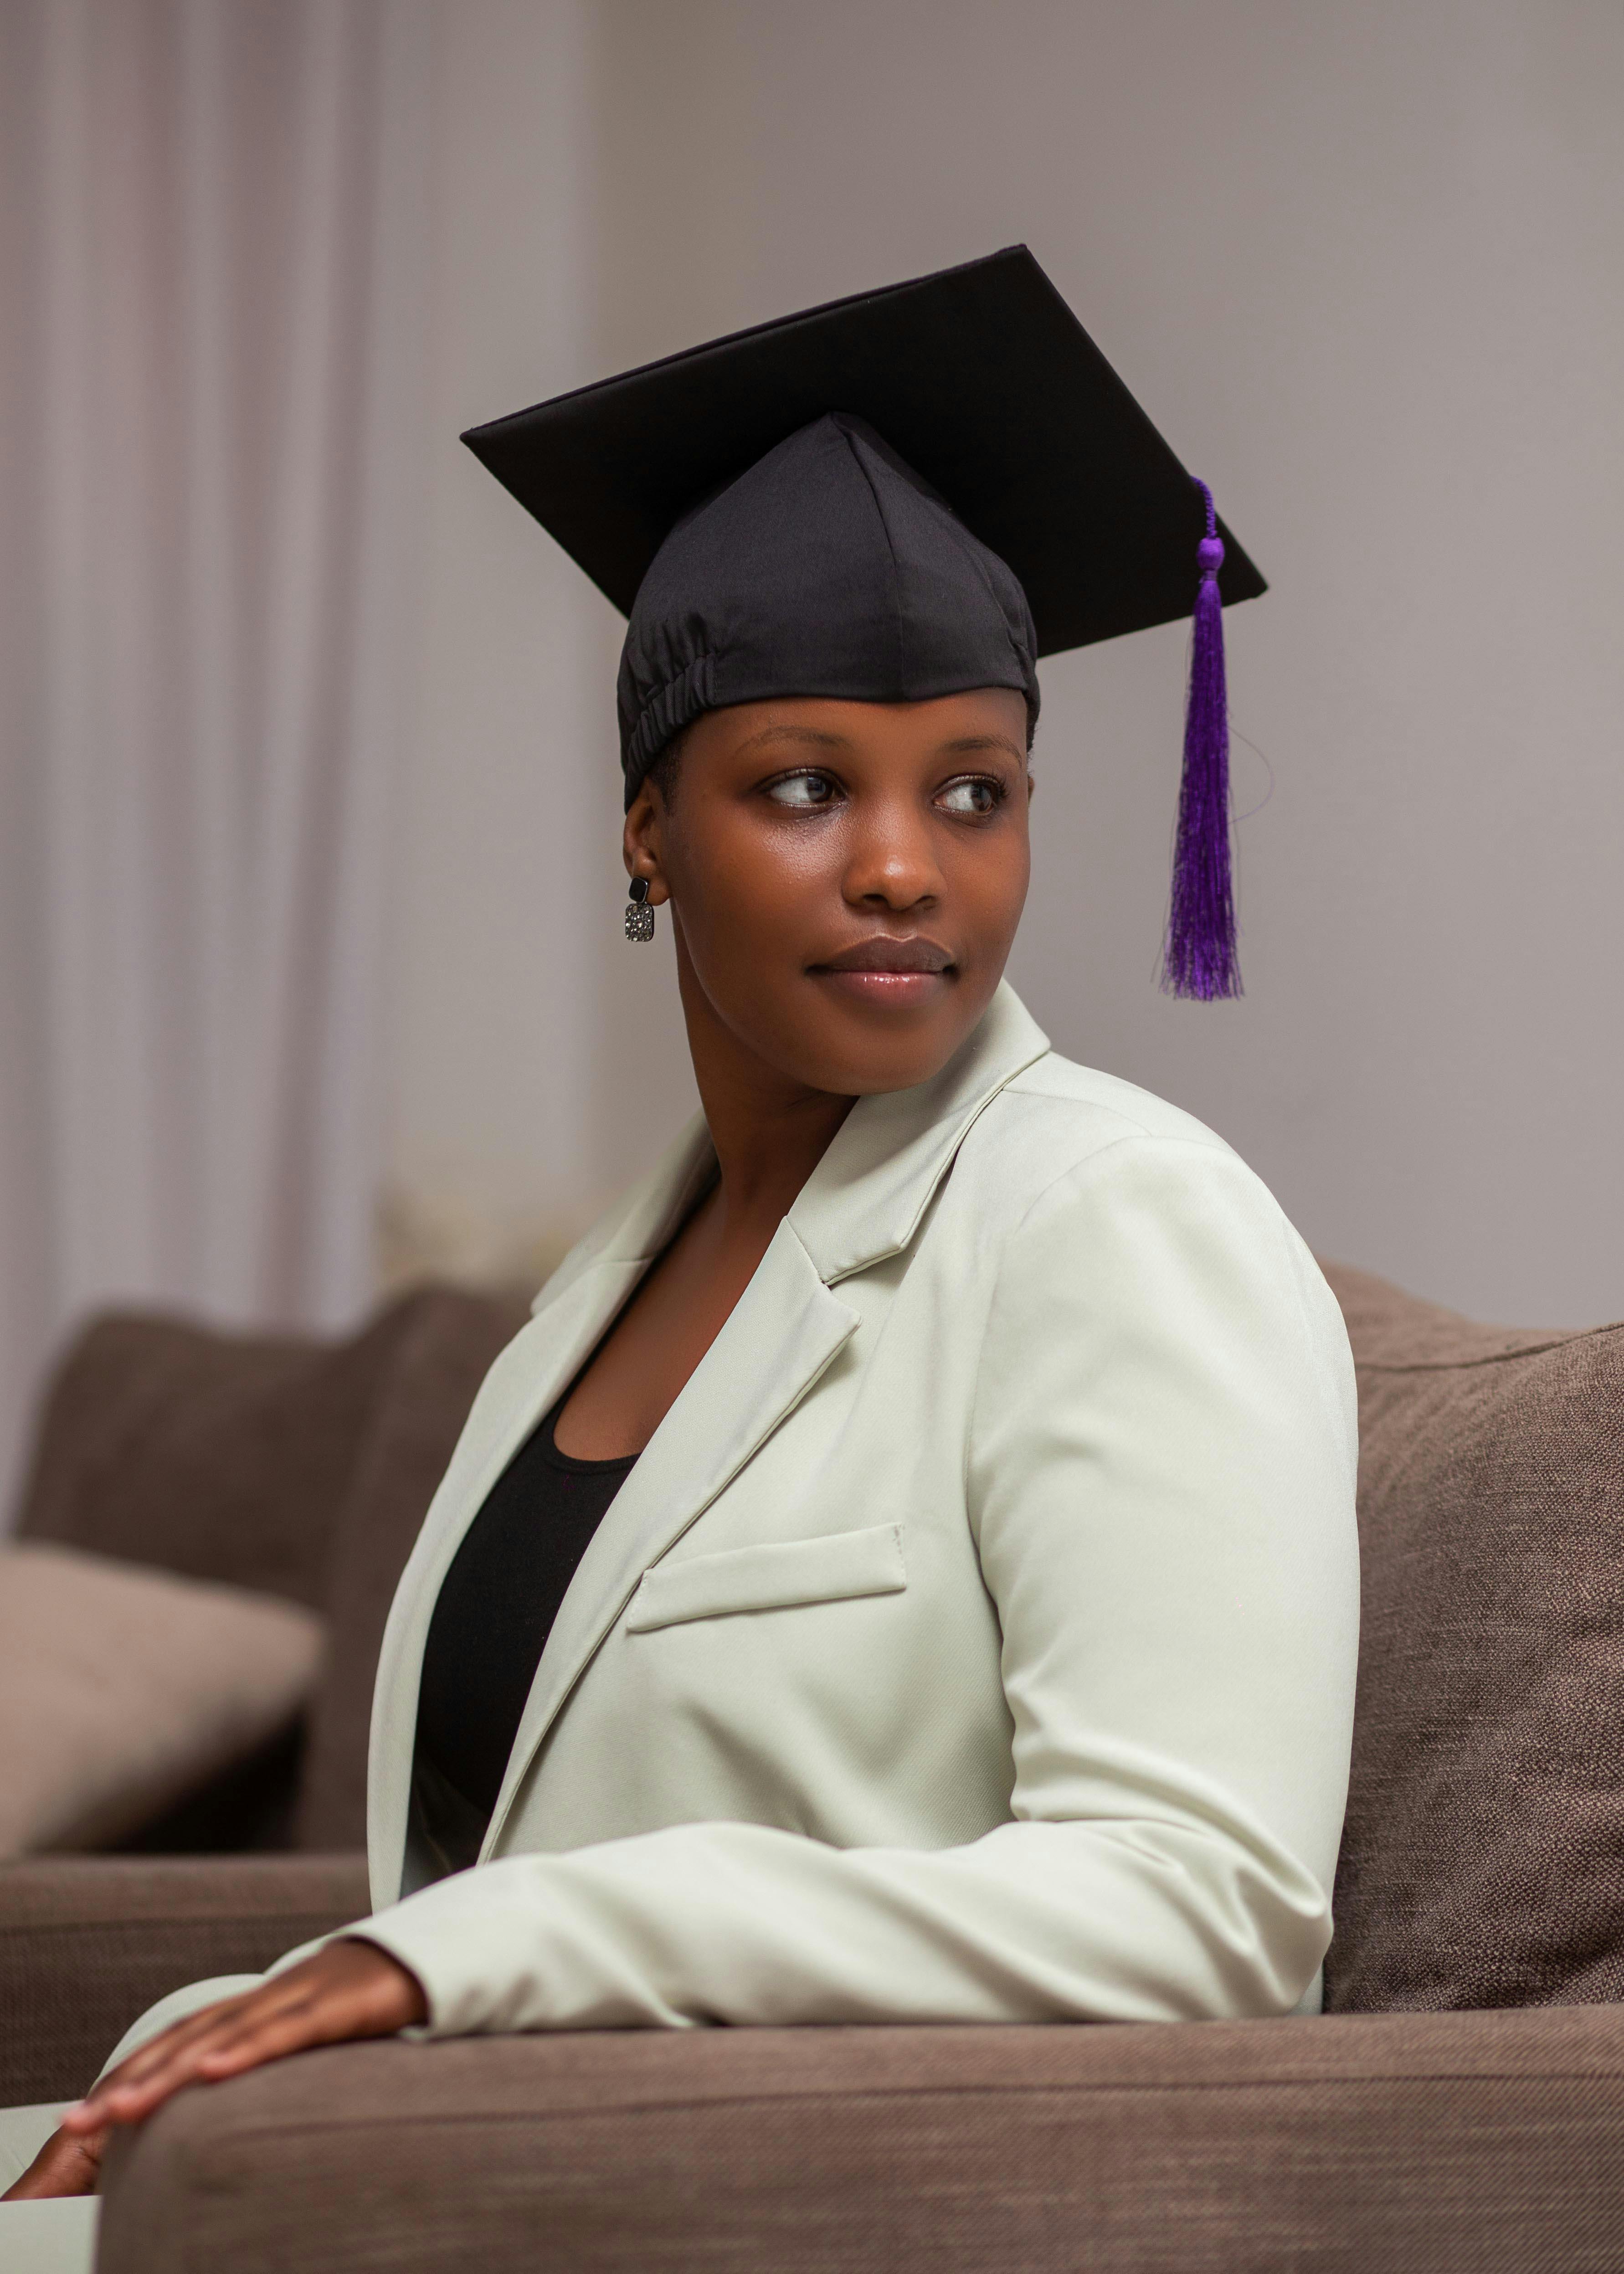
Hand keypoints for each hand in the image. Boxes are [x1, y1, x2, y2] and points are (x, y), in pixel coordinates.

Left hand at [14, 1939, 426, 2194]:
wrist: (429, 1954)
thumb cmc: (365, 1999)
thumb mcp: (308, 2031)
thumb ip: (268, 2053)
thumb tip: (226, 2096)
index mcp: (258, 2004)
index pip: (182, 2035)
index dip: (134, 2068)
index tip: (89, 2107)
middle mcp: (268, 1997)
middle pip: (189, 2038)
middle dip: (133, 2080)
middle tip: (85, 2119)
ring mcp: (301, 1997)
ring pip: (225, 2036)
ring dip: (171, 2073)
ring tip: (127, 2106)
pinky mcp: (337, 2005)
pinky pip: (285, 2032)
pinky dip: (246, 2051)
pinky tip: (213, 2071)